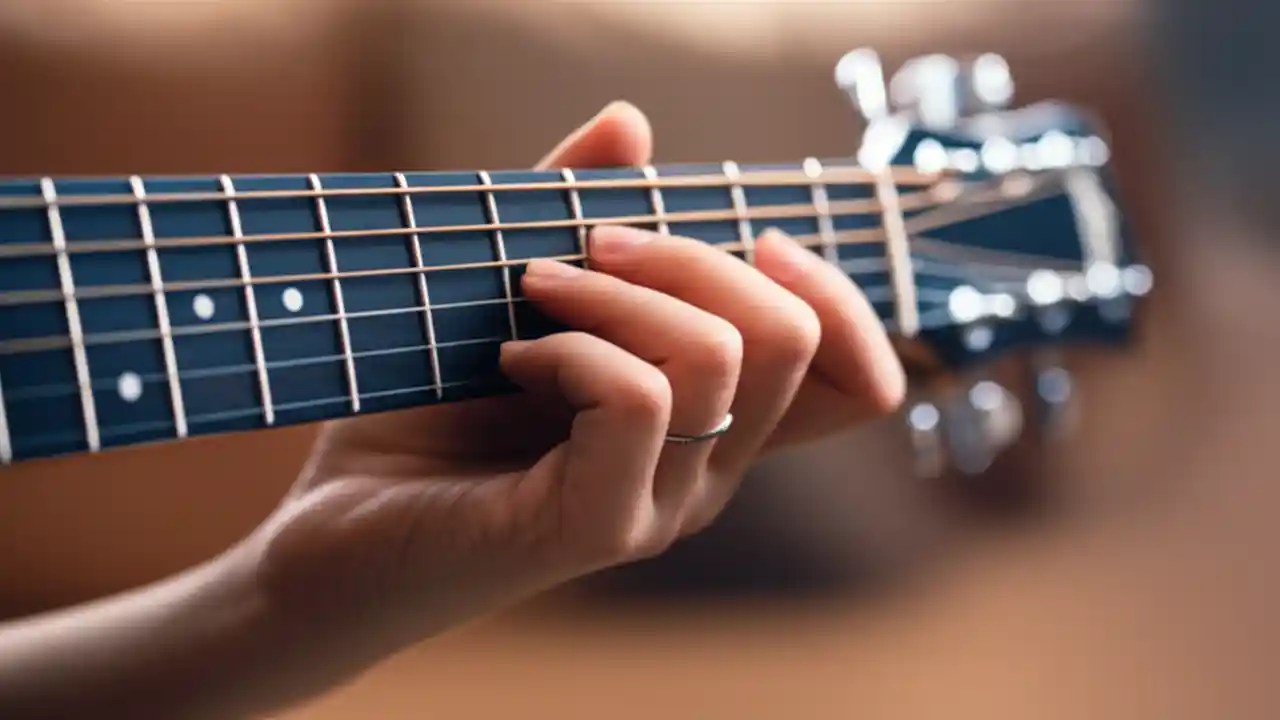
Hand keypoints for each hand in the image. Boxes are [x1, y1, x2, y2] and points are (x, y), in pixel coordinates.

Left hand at [248, 101, 905, 664]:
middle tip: (589, 244)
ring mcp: (658, 507)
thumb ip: (577, 217)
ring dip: (620, 289)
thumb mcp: (516, 299)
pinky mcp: (593, 526)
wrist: (336, 533)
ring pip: (718, 357)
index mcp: (710, 428)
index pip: (856, 384)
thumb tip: (629, 126)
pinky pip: (636, 398)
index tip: (752, 235)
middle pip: (793, 339)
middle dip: (694, 253)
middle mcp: (706, 475)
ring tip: (532, 288)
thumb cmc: (429, 419)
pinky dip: (571, 345)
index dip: (840, 296)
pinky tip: (508, 355)